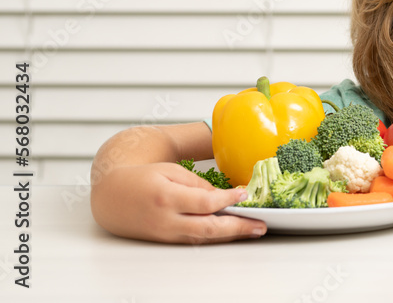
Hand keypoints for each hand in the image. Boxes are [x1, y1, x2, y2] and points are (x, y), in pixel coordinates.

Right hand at [91, 161, 266, 243]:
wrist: (112, 198)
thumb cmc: (141, 179)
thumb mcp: (169, 171)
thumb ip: (196, 184)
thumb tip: (221, 196)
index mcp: (166, 196)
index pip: (204, 202)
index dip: (227, 200)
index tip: (244, 195)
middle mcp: (166, 219)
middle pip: (208, 228)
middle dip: (238, 228)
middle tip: (260, 225)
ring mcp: (166, 233)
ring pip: (203, 238)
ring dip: (231, 236)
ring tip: (253, 230)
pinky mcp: (166, 241)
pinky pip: (194, 240)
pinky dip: (215, 237)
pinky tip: (231, 232)